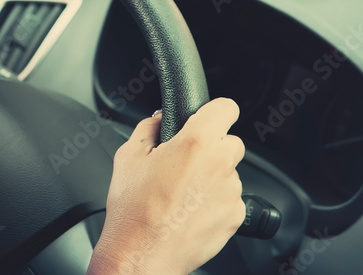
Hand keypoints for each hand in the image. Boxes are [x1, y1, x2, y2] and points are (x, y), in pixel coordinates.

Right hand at [87, 99, 245, 273]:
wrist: (142, 255)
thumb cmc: (133, 210)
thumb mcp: (128, 157)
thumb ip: (147, 129)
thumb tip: (157, 120)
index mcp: (196, 142)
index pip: (226, 108)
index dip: (214, 112)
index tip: (206, 119)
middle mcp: (219, 164)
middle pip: (231, 141)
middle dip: (212, 146)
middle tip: (186, 161)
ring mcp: (230, 193)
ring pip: (230, 172)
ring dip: (213, 175)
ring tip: (183, 191)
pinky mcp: (235, 217)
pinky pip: (230, 198)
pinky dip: (216, 201)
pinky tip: (191, 209)